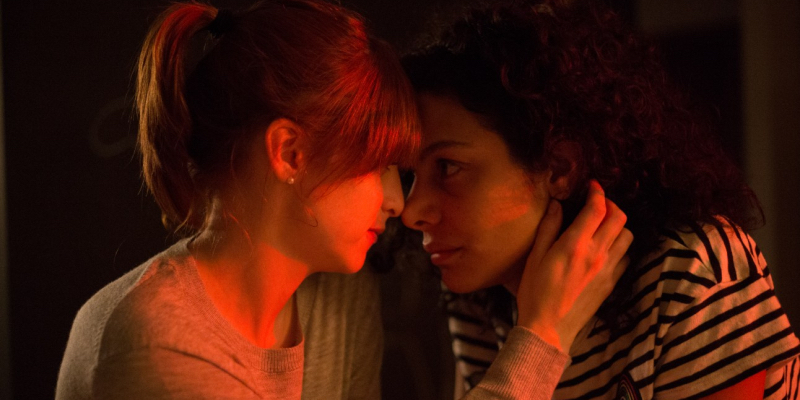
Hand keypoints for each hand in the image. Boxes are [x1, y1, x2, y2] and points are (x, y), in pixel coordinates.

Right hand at [516, 180, 632, 351]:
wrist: (548, 329)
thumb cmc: (535, 293)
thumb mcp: (535, 257)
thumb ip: (548, 227)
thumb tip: (558, 205)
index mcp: (575, 245)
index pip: (597, 208)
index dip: (597, 192)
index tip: (591, 186)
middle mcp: (596, 254)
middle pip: (619, 218)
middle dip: (611, 205)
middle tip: (598, 204)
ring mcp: (608, 269)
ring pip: (627, 236)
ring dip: (618, 225)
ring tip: (603, 226)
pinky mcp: (612, 283)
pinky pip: (626, 256)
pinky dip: (620, 246)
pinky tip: (606, 249)